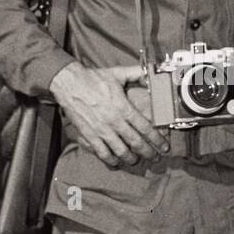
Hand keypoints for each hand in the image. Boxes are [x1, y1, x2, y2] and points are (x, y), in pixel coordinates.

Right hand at [49, 62, 169, 168]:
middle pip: (136, 142)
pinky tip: (116, 161)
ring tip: (136, 160)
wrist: (69, 84)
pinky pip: (102, 152)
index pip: (145, 128)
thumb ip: (136, 73)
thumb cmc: (93, 78)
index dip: (157, 139)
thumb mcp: (118, 73)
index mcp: (123, 107)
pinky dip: (110, 159)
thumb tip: (152, 71)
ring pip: (120, 151)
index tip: (164, 146)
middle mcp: (114, 121)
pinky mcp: (89, 135)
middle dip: (148, 152)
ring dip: (130, 158)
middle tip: (155, 157)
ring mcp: (101, 130)